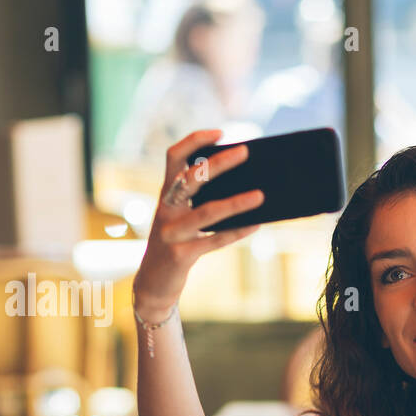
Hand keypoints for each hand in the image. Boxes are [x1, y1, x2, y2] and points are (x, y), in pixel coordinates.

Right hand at [132, 129, 264, 314]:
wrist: (154, 283)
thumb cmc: (177, 244)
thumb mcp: (183, 219)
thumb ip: (201, 202)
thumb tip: (245, 185)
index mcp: (165, 194)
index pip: (174, 157)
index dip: (195, 141)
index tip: (220, 132)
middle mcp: (165, 209)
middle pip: (191, 178)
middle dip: (218, 163)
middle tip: (246, 151)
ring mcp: (171, 232)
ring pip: (207, 212)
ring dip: (236, 202)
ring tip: (261, 194)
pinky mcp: (181, 255)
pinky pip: (214, 241)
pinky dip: (237, 232)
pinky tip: (257, 224)